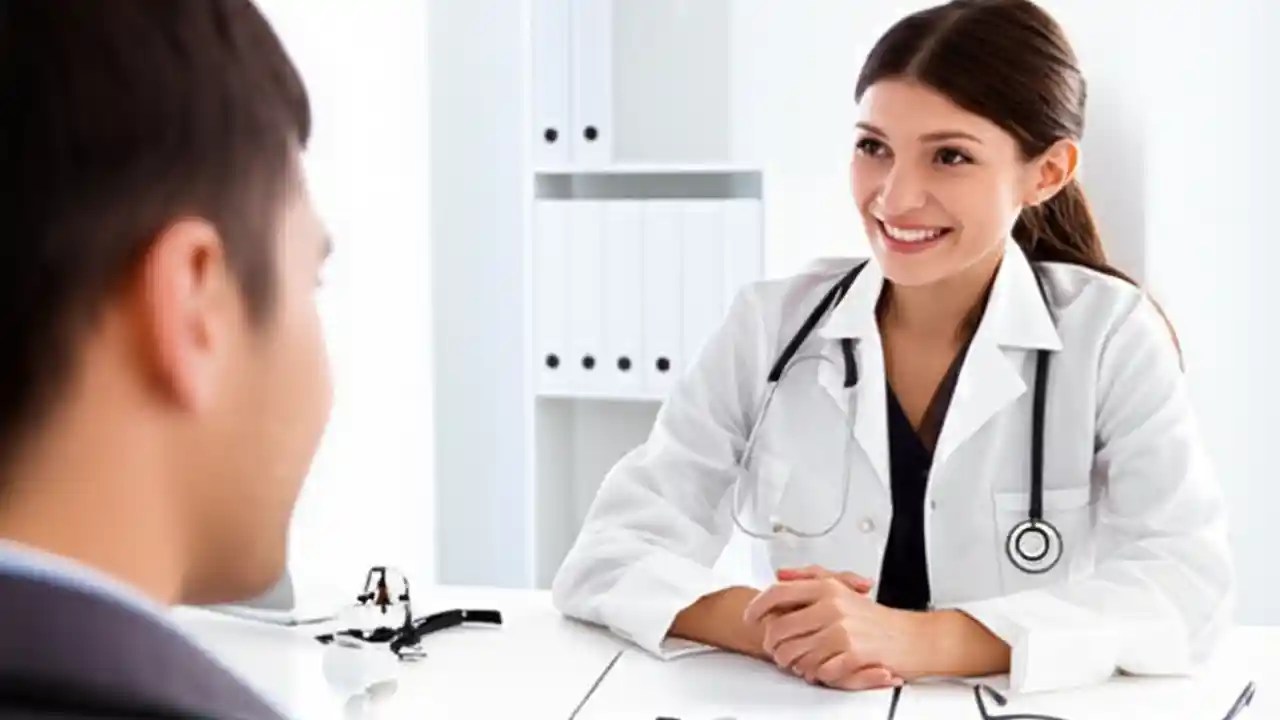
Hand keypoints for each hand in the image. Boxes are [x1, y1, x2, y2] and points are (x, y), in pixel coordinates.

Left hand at [744, 572, 918, 689]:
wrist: (913, 639)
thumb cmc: (878, 619)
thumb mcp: (843, 589)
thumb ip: (810, 577)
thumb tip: (780, 574)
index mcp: (827, 588)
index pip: (778, 593)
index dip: (758, 606)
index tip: (750, 617)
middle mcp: (831, 606)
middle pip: (779, 628)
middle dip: (773, 645)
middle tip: (776, 651)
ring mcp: (841, 630)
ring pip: (794, 653)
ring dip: (792, 662)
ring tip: (799, 662)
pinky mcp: (851, 653)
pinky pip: (816, 670)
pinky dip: (815, 674)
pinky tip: (819, 669)